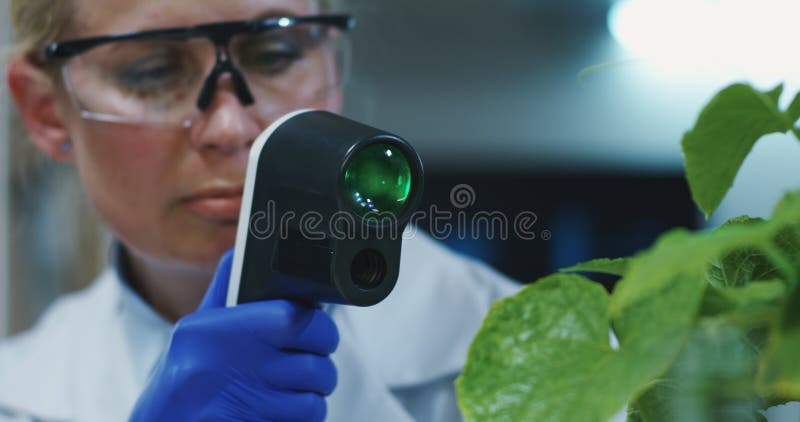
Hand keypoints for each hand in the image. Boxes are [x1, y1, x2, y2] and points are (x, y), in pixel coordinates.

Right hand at [129, 250, 338, 420]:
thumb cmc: (187, 375)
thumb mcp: (197, 330)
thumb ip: (226, 289)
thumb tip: (246, 244)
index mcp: (210, 331)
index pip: (291, 318)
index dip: (318, 327)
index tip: (319, 333)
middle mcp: (217, 366)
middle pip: (312, 364)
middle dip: (322, 367)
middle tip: (313, 366)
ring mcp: (233, 404)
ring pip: (311, 400)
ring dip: (312, 399)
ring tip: (292, 393)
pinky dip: (300, 421)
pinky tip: (279, 413)